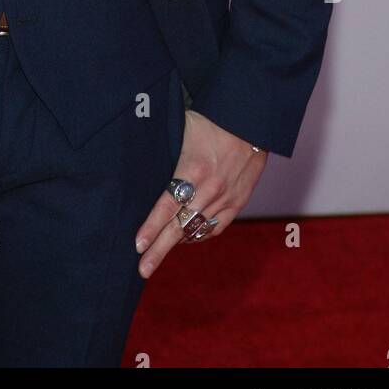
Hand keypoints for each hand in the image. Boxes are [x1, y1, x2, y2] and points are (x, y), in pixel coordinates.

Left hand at [134, 109, 267, 276]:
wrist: (251, 120)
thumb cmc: (211, 119)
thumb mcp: (182, 128)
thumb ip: (165, 149)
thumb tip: (137, 156)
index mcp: (194, 169)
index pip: (167, 206)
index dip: (151, 227)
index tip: (138, 245)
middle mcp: (211, 189)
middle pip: (180, 226)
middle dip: (159, 249)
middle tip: (143, 269)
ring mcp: (227, 198)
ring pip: (198, 230)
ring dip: (177, 243)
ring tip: (157, 253)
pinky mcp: (239, 201)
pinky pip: (216, 226)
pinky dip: (199, 234)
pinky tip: (186, 237)